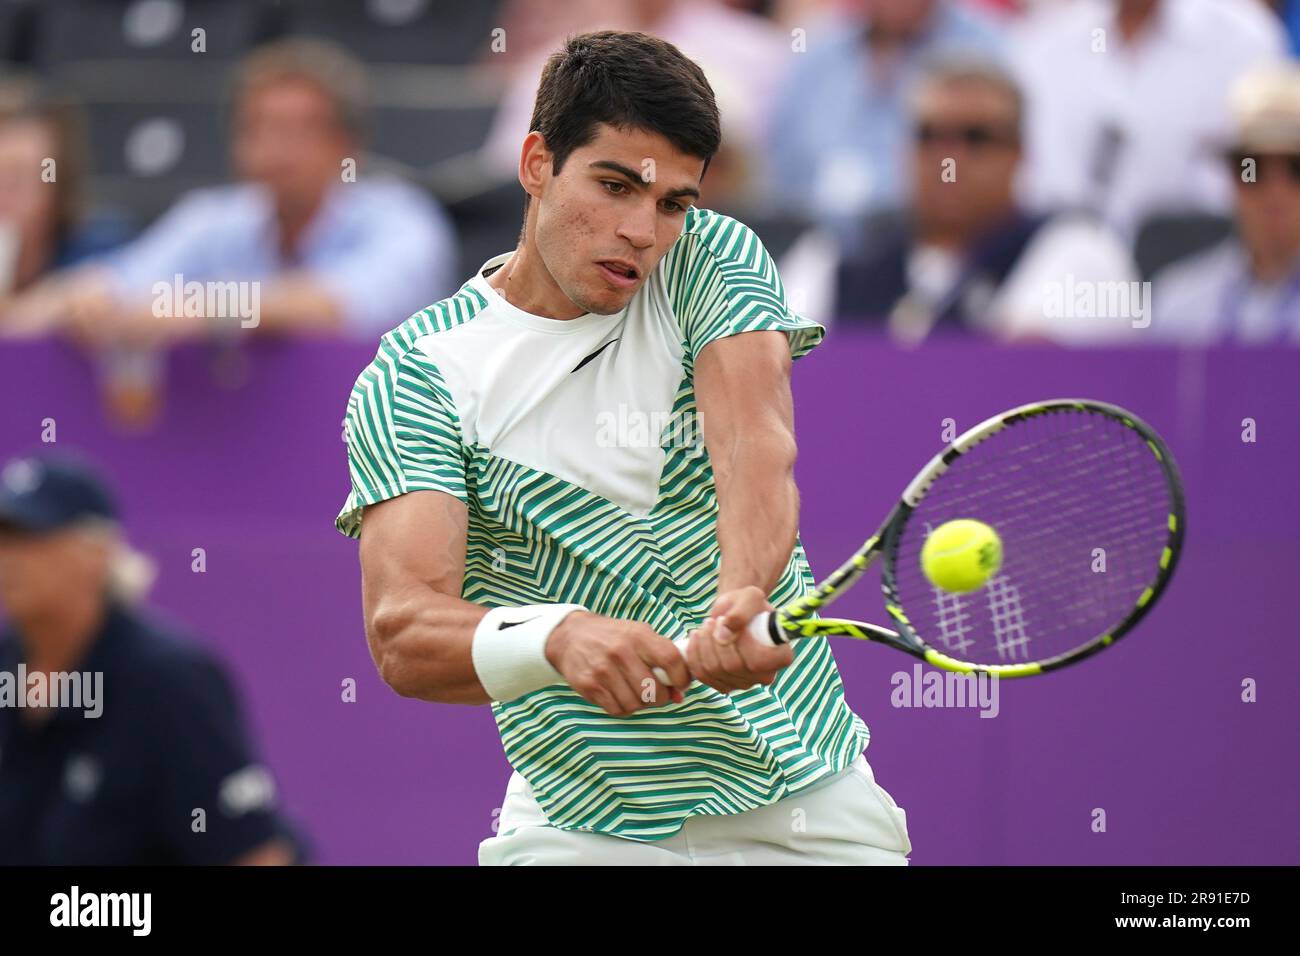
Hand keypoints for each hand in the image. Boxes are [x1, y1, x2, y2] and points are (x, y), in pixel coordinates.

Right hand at [545, 611, 690, 716]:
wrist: (572, 636)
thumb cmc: (614, 637)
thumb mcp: (639, 635)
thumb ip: (663, 659)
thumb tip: (679, 695)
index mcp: (638, 635)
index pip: (671, 659)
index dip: (682, 677)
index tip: (680, 684)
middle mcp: (621, 652)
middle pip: (654, 690)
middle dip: (661, 697)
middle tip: (657, 693)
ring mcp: (603, 670)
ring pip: (636, 704)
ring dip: (641, 704)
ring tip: (637, 693)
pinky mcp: (589, 685)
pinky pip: (617, 709)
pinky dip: (624, 708)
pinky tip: (621, 695)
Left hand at [685, 585, 792, 693]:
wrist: (735, 614)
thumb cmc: (747, 606)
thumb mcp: (750, 597)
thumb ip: (741, 612)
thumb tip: (724, 634)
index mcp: (780, 656)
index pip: (759, 661)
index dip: (741, 643)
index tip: (731, 622)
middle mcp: (765, 675)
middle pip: (732, 666)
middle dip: (715, 639)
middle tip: (713, 621)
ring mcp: (745, 683)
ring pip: (714, 670)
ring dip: (703, 644)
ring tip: (706, 626)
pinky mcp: (725, 685)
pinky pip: (702, 675)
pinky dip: (694, 654)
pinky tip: (696, 637)